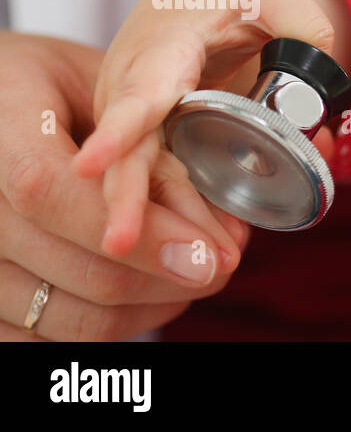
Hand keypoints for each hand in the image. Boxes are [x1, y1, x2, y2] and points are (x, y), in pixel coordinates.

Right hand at [0, 32, 247, 340]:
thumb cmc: (53, 90)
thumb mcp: (103, 91)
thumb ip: (152, 154)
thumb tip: (222, 236)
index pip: (47, 191)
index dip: (137, 232)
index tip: (207, 253)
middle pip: (79, 270)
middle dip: (171, 276)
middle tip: (224, 262)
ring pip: (76, 318)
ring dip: (155, 306)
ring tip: (196, 274)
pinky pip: (50, 340)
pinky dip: (116, 326)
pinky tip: (152, 296)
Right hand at [72, 0, 350, 255]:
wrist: (204, 3)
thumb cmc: (235, 0)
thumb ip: (305, 29)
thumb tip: (315, 101)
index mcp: (163, 47)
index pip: (139, 90)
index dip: (118, 129)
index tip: (88, 165)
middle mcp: (136, 88)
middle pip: (128, 151)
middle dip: (127, 202)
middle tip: (123, 245)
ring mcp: (137, 120)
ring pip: (146, 180)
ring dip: (172, 222)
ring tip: (217, 260)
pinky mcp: (148, 145)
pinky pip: (161, 186)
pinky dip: (184, 218)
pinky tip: (217, 249)